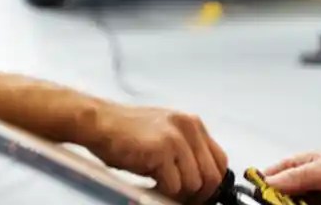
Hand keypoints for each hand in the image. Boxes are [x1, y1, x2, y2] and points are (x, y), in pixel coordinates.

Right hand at [86, 103, 227, 202]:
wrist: (99, 123)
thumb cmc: (127, 133)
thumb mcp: (165, 134)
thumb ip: (186, 152)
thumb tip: (202, 183)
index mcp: (192, 124)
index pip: (220, 161)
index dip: (211, 184)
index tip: (199, 196)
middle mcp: (188, 127)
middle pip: (211, 176)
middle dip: (197, 195)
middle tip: (178, 198)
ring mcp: (175, 138)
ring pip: (193, 184)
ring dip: (176, 192)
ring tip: (158, 184)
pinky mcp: (161, 150)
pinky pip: (173, 186)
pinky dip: (161, 191)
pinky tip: (149, 182)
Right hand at [264, 152, 320, 204]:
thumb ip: (296, 176)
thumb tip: (268, 183)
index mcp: (295, 168)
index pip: (266, 179)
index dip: (259, 189)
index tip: (258, 197)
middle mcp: (299, 187)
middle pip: (275, 199)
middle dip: (274, 202)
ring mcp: (308, 203)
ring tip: (307, 204)